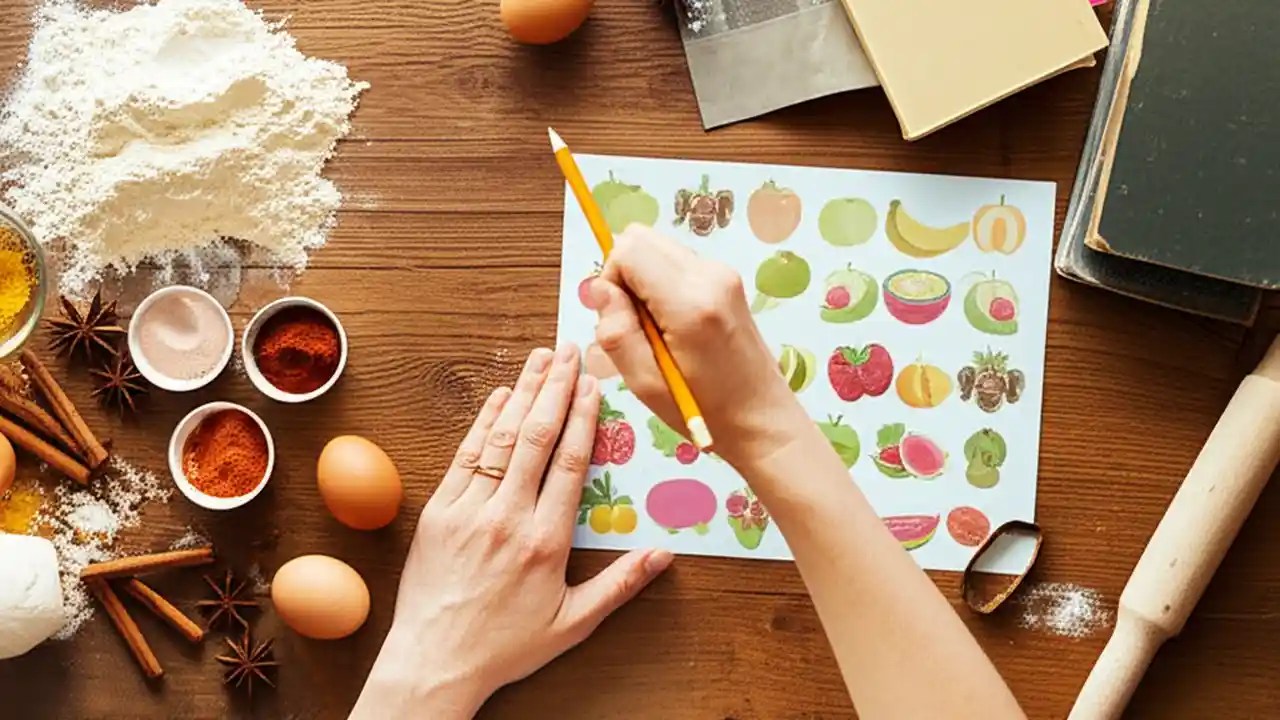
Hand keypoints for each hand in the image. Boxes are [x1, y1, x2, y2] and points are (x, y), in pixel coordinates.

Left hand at [350, 346, 672, 719]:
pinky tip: (500, 396)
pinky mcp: (438, 512)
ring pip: (501, 438)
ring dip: (523, 392)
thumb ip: (620, 584)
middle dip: (556, 388)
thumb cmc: (506, 647)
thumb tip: (664, 555)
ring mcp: (469, 511)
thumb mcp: (574, 623)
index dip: (583, 417)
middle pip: (537, 437)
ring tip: (541, 358)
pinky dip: (484, 421)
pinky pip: (465, 456)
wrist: (434, 661)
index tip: (593, 385)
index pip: (569, 463)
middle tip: (571, 351)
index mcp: (546, 541)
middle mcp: (508, 517)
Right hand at [589, 224, 807, 467]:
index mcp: (689, 302)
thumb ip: (616, 331)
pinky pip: (677, 263)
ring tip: (656, 329)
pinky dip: (663, 285)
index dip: (610, 280)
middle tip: (634, 323)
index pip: (628, 250)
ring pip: (658, 248)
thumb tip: (599, 289)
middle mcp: (710, 275)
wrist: (762, 418)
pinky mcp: (729, 279)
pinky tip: (675, 325)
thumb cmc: (704, 410)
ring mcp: (724, 274)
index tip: (619, 319)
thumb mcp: (645, 383)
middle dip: (624, 275)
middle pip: (641, 238)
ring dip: (644, 281)